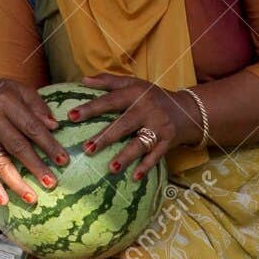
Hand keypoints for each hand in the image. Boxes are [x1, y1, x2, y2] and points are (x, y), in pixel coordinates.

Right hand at [0, 80, 63, 206]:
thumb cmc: (2, 96)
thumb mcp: (20, 91)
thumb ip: (37, 106)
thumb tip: (54, 126)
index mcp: (6, 101)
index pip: (31, 126)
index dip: (48, 144)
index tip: (63, 160)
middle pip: (17, 146)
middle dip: (35, 166)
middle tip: (51, 183)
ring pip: (0, 163)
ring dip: (16, 183)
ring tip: (32, 198)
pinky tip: (4, 201)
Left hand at [69, 75, 200, 176]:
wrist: (187, 110)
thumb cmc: (152, 97)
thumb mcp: (133, 84)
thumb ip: (109, 81)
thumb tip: (83, 80)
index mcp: (136, 94)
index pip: (110, 100)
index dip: (91, 108)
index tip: (71, 116)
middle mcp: (148, 109)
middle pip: (124, 124)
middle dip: (106, 137)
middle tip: (87, 148)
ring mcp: (159, 126)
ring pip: (140, 143)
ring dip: (126, 156)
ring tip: (111, 168)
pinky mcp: (168, 141)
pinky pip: (156, 156)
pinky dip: (146, 167)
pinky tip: (135, 178)